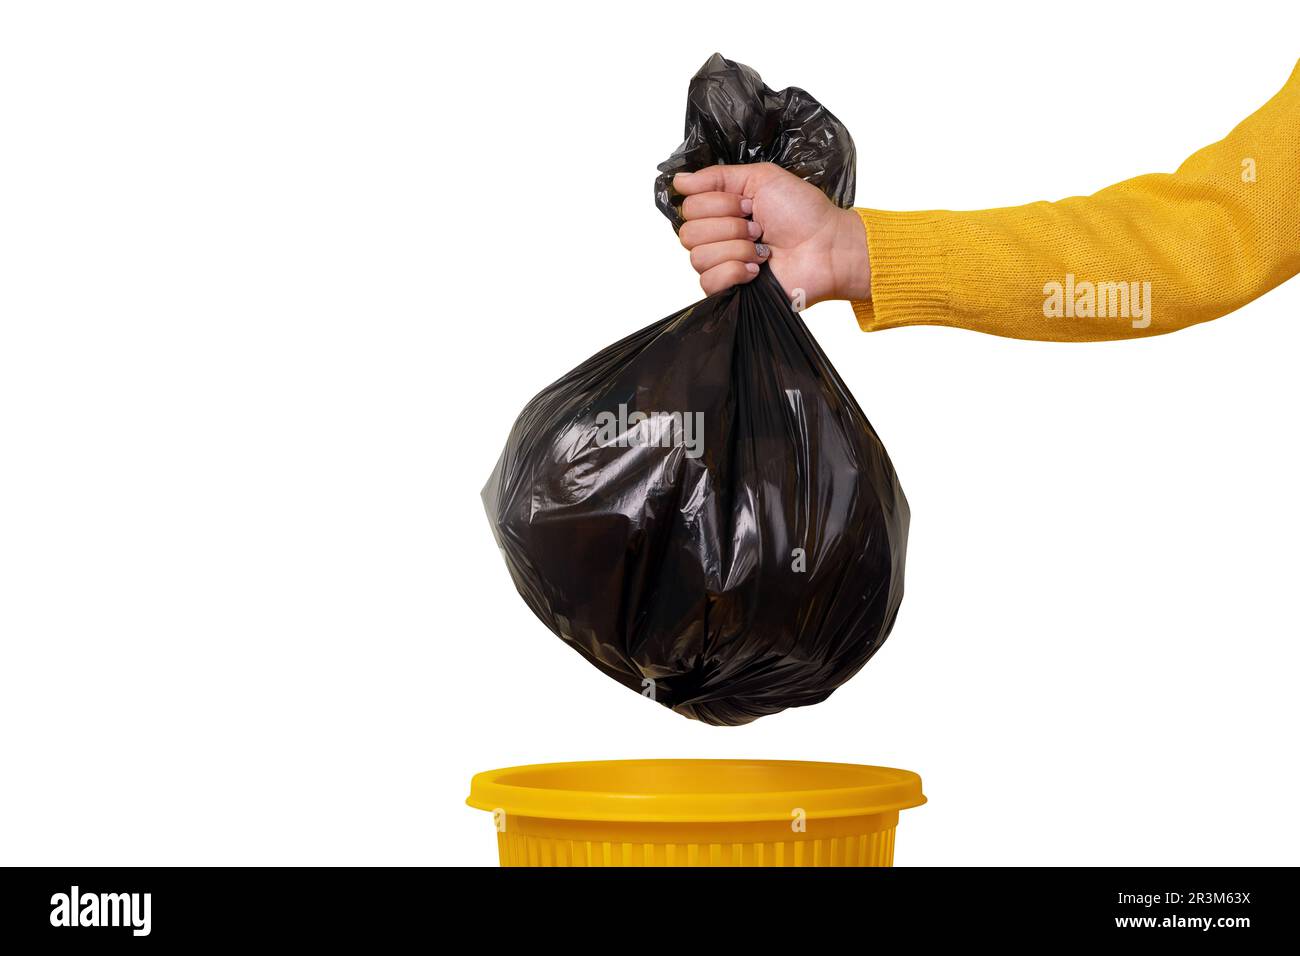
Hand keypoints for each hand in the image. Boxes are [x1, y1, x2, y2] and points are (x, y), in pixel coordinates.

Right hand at [672, 163, 870, 304]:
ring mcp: (722, 267)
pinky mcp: (730, 291)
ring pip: (698, 257)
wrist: (827, 246)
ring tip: (763, 248)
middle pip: (688, 233)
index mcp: (720, 212)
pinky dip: (735, 271)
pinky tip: (758, 269)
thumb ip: (717, 176)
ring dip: (738, 248)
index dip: (719, 203)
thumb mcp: (761, 177)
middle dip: (729, 226)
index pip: (689, 207)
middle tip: (758, 227)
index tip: (748, 203)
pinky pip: (709, 282)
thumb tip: (678, 180)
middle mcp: (716, 239)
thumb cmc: (803, 213)